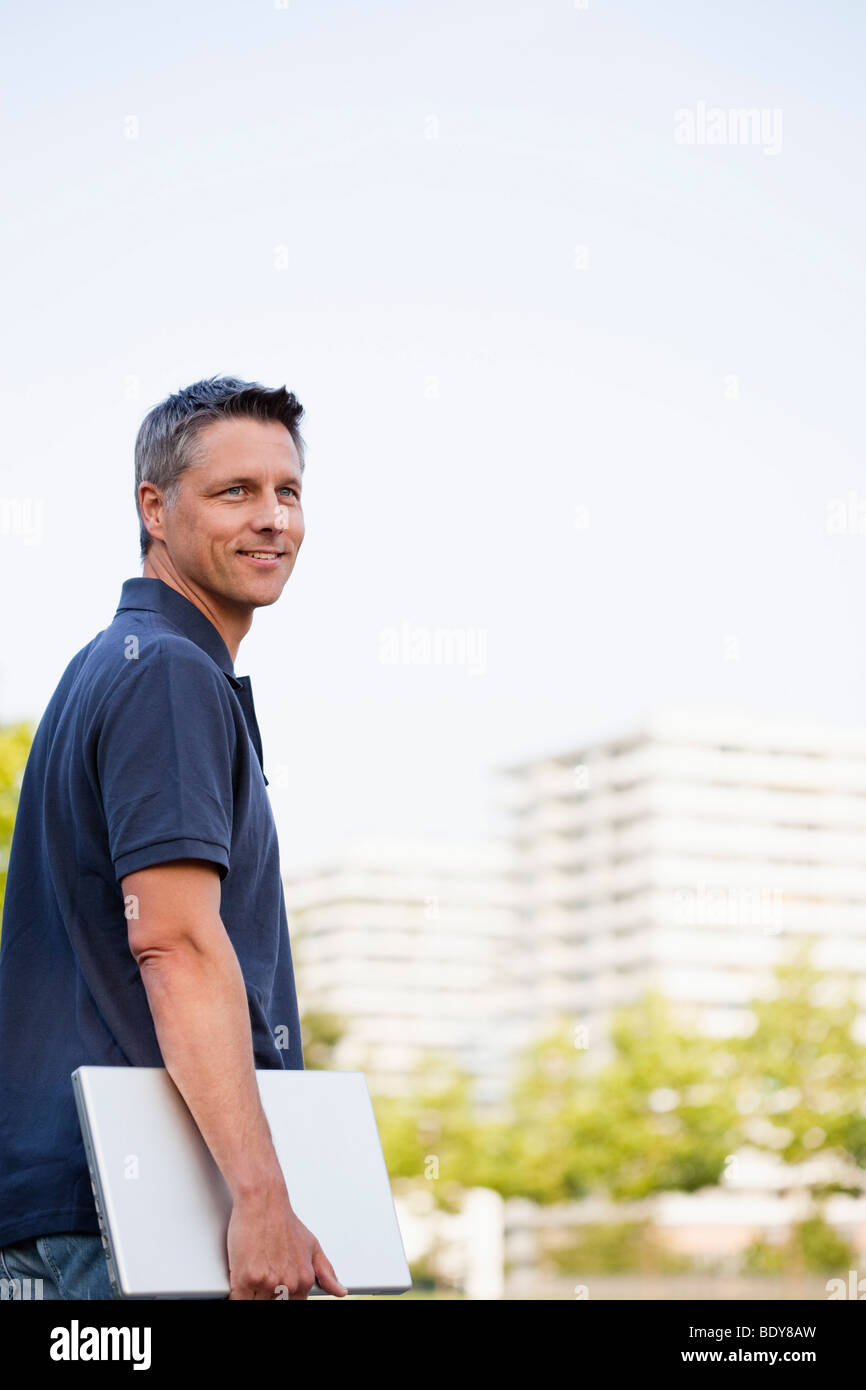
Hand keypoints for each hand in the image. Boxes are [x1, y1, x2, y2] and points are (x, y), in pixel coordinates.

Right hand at [226, 1185, 347, 1299]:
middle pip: (273, 1306)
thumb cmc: (284, 1221)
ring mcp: (267, 1283)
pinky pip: (240, 1301)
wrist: (263, 1201)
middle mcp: (288, 1284)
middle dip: (267, 1295)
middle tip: (264, 1274)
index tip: (275, 1288)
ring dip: (253, 1294)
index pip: (293, 1304)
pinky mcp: (246, 1279)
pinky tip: (241, 1284)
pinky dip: (239, 1295)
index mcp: (304, 1280)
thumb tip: (340, 1292)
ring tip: (254, 1273)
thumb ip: (326, 1272)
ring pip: (257, 1304)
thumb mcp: (312, 1245)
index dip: (280, 1297)